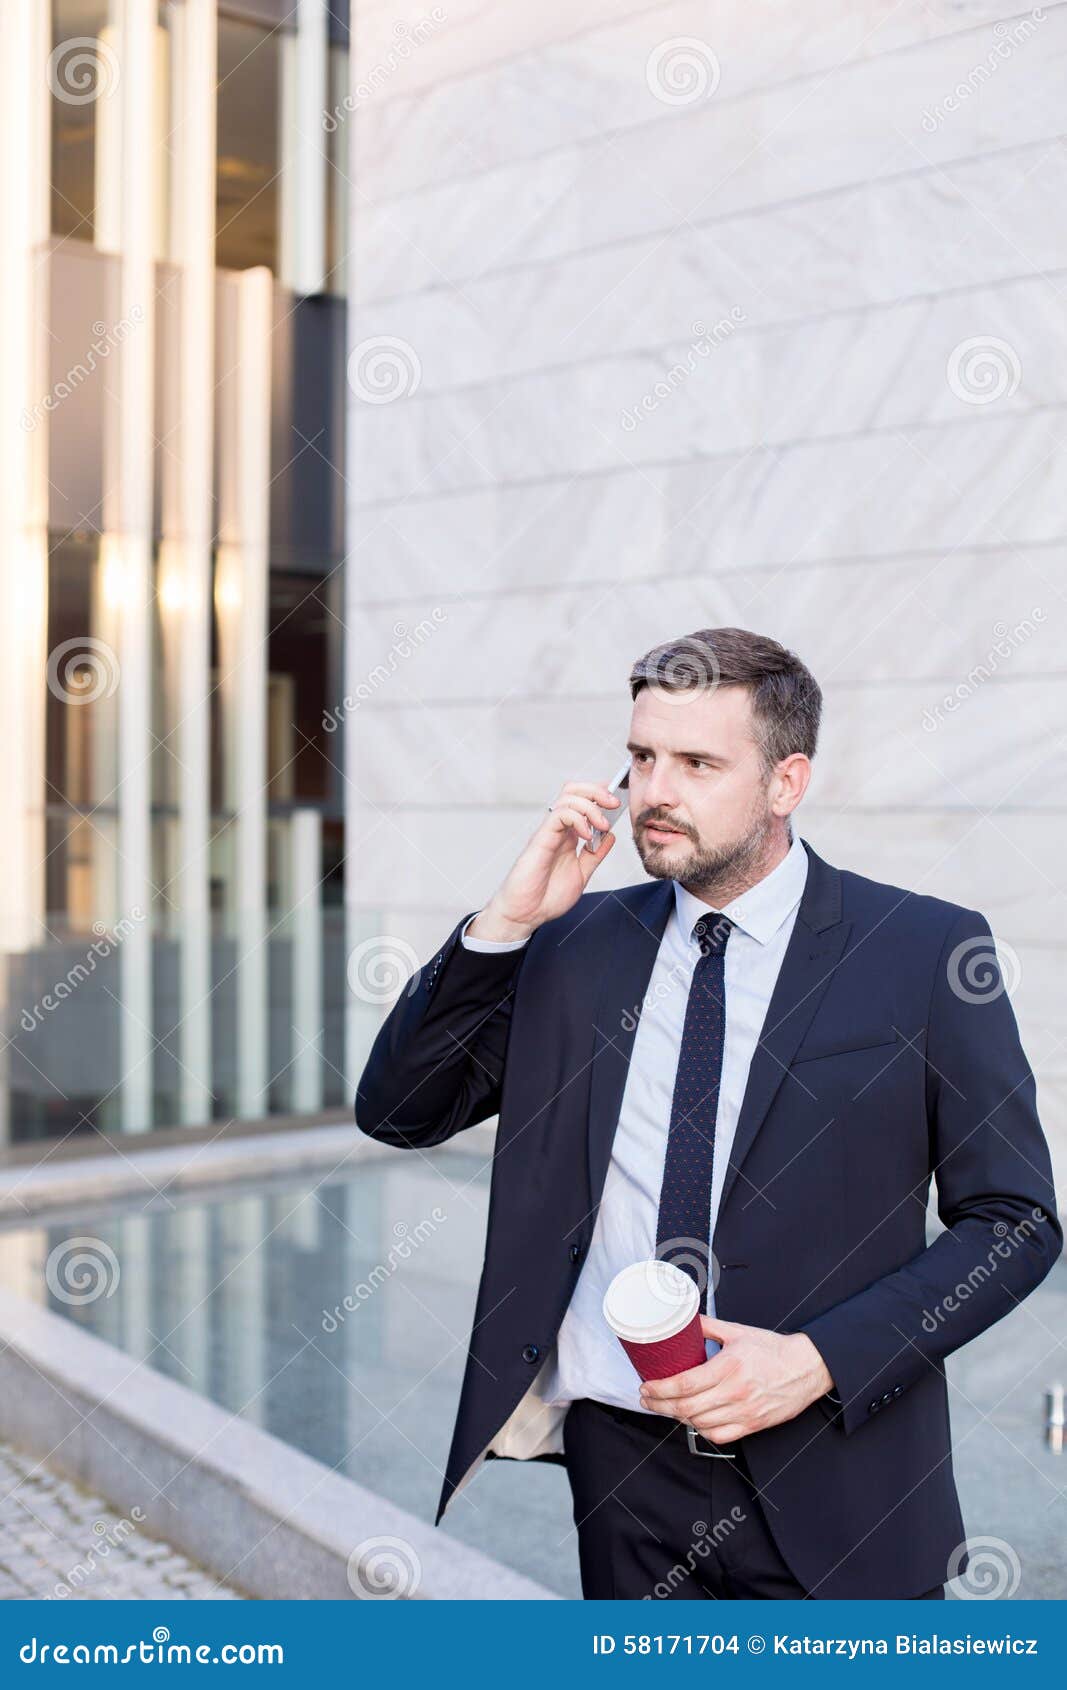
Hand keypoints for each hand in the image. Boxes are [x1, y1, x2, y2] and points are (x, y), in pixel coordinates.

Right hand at [467, 780, 622, 941]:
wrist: (525, 915)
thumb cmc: (546, 897)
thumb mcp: (581, 874)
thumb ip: (595, 856)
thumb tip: (610, 836)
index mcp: (567, 836)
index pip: (581, 801)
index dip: (599, 794)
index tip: (617, 802)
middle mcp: (557, 830)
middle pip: (573, 791)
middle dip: (597, 791)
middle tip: (614, 803)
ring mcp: (548, 833)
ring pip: (567, 798)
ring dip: (591, 806)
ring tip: (603, 824)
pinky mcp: (540, 840)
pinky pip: (559, 816)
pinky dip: (578, 819)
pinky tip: (587, 835)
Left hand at [638, 1316, 833, 1443]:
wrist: (806, 1368)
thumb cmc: (773, 1350)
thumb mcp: (738, 1331)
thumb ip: (708, 1327)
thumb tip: (684, 1320)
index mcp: (730, 1366)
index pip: (686, 1383)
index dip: (661, 1388)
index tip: (647, 1386)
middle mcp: (735, 1391)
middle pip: (687, 1406)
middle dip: (660, 1405)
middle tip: (647, 1399)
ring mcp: (744, 1411)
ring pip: (700, 1423)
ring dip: (677, 1417)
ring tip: (666, 1407)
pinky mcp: (752, 1424)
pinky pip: (718, 1435)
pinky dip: (701, 1430)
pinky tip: (693, 1420)